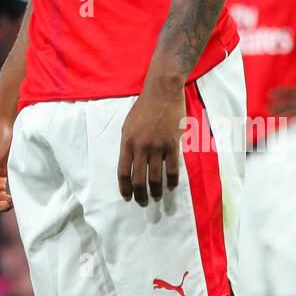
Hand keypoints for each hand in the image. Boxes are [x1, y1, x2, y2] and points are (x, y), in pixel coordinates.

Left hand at [118, 84, 183, 205]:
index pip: (123, 171)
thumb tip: (131, 163)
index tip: (127, 198)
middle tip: (142, 203)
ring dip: (155, 192)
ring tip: (155, 199)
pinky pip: (172, 169)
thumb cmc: (144, 107)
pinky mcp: (172, 144)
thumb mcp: (128, 125)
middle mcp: (140, 147)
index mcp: (127, 142)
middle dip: (139, 195)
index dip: (124, 188)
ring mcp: (157, 146)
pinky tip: (170, 187)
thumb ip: (129, 144)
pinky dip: (171, 181)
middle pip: (138, 179)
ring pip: (155, 177)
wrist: (162, 92)